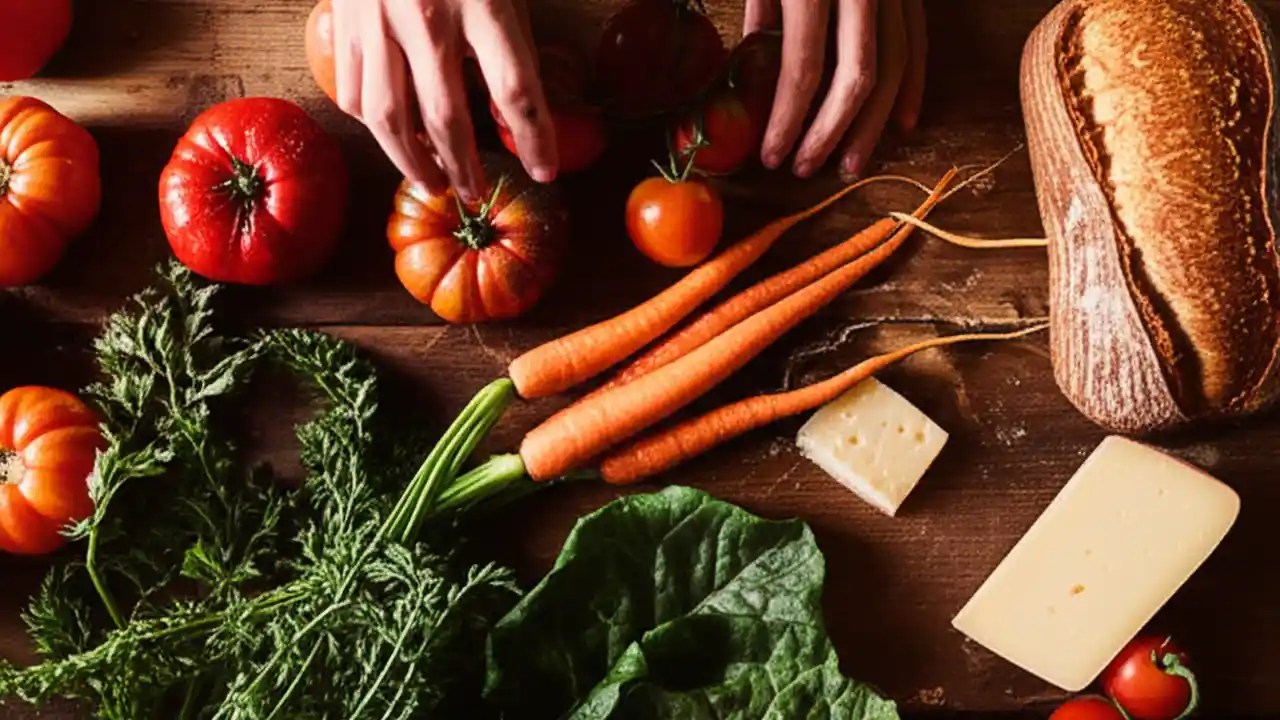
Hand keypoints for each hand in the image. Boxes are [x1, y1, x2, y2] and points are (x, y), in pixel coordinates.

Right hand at [331, 0, 558, 200]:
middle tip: (475, 195)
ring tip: (432, 182)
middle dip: (465, 167)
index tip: (546, 171)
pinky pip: (354, 90)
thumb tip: (514, 107)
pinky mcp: (344, 20)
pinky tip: (391, 136)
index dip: (535, 138)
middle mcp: (427, 16)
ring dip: (412, 161)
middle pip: (447, 118)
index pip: (515, 89)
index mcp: (483, 1)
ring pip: (389, 117)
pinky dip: (373, 123)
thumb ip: (511, 37)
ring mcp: (378, 21)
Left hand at [746, 0, 926, 179]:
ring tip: (851, 163)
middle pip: (856, 78)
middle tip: (805, 167)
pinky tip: (902, 124)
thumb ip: (760, 15)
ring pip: (894, 66)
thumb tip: (754, 75)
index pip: (803, 68)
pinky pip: (917, 41)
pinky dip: (913, 85)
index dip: (788, 119)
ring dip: (873, 124)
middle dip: (830, 133)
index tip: (771, 156)